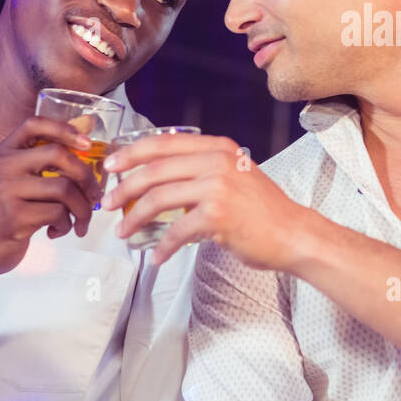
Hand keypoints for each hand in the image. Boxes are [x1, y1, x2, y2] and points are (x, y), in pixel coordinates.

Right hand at [0, 116, 103, 275]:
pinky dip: (67, 225)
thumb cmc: (13, 209)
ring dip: (82, 208)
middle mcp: (3, 166)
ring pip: (64, 188)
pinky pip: (58, 213)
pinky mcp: (14, 216)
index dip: (63, 128)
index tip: (87, 143)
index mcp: (6, 151)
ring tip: (80, 220)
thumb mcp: (22, 179)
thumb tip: (89, 133)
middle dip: (87, 176)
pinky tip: (57, 231)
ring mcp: (6, 190)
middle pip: (58, 155)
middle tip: (95, 195)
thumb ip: (47, 161)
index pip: (33, 124)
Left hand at [101, 134, 309, 269]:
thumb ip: (204, 170)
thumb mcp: (235, 174)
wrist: (293, 234)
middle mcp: (217, 161)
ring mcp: (217, 187)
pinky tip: (156, 256)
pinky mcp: (217, 216)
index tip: (110, 166)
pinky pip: (176, 231)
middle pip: (154, 170)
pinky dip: (162, 246)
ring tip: (123, 231)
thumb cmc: (264, 211)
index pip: (163, 143)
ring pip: (158, 199)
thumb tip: (162, 179)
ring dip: (134, 217)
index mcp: (218, 147)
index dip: (131, 154)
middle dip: (123, 188)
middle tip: (107, 203)